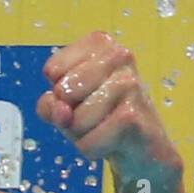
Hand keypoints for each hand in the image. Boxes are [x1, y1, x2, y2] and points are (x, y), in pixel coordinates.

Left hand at [36, 31, 181, 182]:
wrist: (144, 148)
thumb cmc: (100, 117)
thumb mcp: (65, 103)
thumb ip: (49, 104)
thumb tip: (63, 112)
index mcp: (100, 43)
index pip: (53, 70)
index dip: (58, 93)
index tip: (84, 94)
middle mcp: (119, 55)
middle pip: (63, 93)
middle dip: (69, 114)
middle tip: (95, 114)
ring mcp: (129, 84)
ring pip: (74, 120)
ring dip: (82, 134)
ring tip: (105, 127)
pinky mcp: (132, 116)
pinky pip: (87, 142)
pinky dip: (92, 149)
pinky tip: (113, 141)